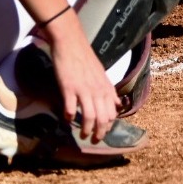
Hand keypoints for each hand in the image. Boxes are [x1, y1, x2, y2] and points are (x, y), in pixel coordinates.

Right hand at [44, 12, 119, 143]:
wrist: (71, 43)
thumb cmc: (85, 58)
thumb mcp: (101, 75)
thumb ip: (108, 90)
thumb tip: (116, 104)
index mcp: (105, 88)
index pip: (112, 113)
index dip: (108, 126)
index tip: (102, 132)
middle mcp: (97, 90)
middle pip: (103, 118)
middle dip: (99, 133)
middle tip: (94, 140)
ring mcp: (83, 89)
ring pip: (89, 116)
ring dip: (86, 129)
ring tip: (82, 135)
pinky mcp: (69, 87)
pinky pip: (70, 108)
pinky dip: (68, 116)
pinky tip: (66, 119)